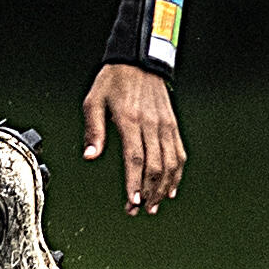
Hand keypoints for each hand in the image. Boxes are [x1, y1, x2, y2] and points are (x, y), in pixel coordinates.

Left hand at [82, 63, 185, 214]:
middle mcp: (151, 124)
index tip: (133, 202)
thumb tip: (89, 155)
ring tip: (154, 204)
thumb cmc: (114, 79)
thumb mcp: (94, 100)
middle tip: (139, 209)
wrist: (139, 59)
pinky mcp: (172, 125)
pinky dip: (177, 173)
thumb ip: (93, 130)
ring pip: (170, 163)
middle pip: (154, 166)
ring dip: (163, 187)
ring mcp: (165, 125)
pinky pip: (178, 153)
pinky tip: (171, 187)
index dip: (135, 183)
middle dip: (148, 192)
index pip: (135, 158)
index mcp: (130, 120)